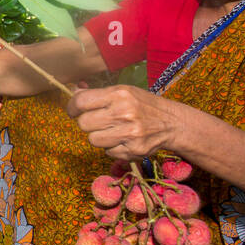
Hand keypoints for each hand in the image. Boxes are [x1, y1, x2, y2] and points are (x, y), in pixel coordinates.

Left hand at [64, 84, 181, 160]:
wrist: (171, 122)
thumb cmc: (142, 104)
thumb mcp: (123, 91)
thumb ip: (97, 94)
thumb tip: (73, 92)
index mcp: (119, 94)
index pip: (81, 102)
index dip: (72, 107)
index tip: (73, 111)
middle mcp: (124, 113)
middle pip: (84, 123)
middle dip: (88, 123)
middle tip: (98, 121)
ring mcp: (130, 133)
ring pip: (93, 140)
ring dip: (99, 137)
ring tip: (113, 130)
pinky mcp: (133, 150)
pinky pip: (108, 152)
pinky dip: (112, 148)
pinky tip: (124, 140)